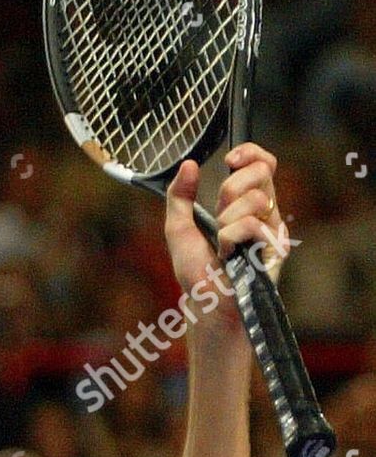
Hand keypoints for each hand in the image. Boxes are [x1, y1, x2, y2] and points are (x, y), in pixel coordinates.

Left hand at [165, 143, 284, 312]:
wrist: (206, 303)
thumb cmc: (197, 272)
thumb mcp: (178, 229)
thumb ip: (179, 196)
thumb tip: (188, 163)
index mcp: (246, 204)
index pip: (263, 164)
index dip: (251, 153)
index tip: (230, 159)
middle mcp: (265, 213)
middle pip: (262, 172)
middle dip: (231, 188)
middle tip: (219, 214)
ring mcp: (273, 229)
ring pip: (255, 199)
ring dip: (227, 221)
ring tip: (222, 244)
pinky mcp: (276, 247)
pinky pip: (252, 225)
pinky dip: (230, 239)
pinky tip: (229, 256)